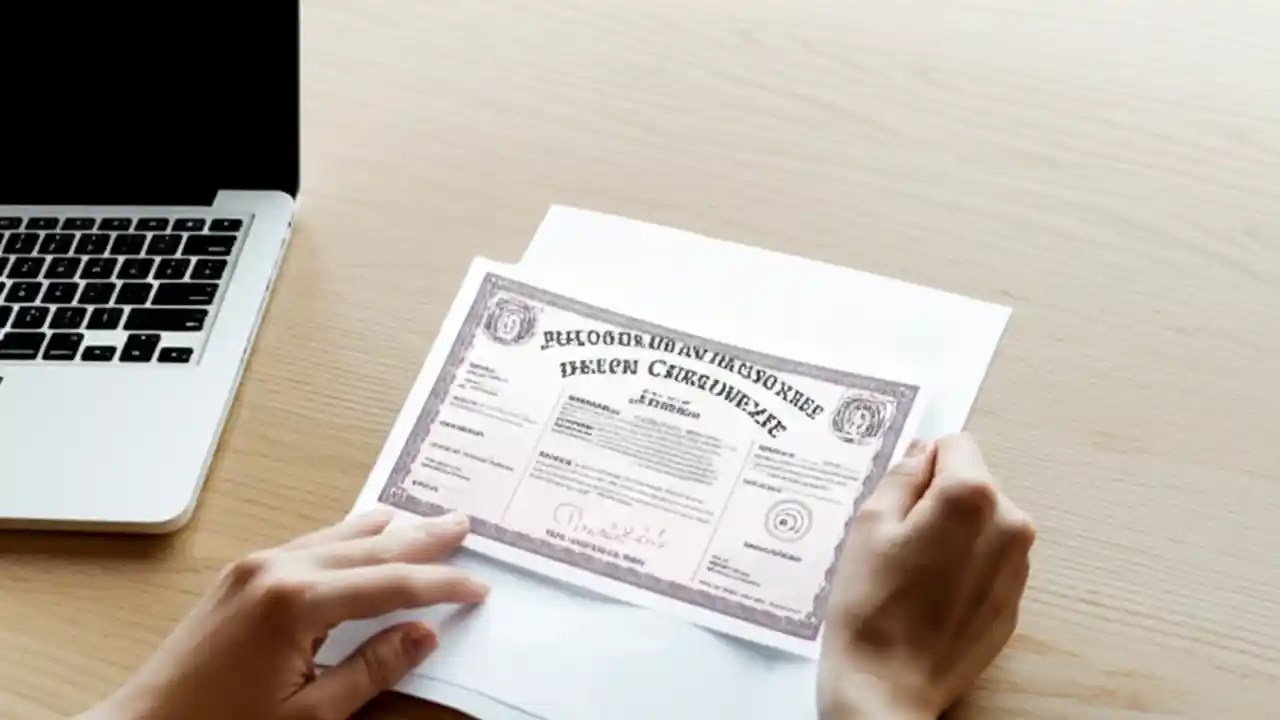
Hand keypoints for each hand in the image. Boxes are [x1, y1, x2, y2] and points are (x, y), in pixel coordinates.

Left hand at [81, 509, 488, 719]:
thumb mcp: (309, 716)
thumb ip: (371, 670)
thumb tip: (422, 634)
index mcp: (297, 604)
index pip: (390, 585)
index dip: (440, 584)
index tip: (477, 587)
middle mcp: (277, 571)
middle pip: (370, 547)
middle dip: (422, 538)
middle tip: (463, 524)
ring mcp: (256, 567)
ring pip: (339, 536)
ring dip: (387, 531)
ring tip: (424, 520)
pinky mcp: (242, 574)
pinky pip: (310, 542)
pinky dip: (348, 536)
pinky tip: (364, 532)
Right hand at [817, 433, 1034, 719]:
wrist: (889, 687)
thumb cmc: (871, 606)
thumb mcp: (870, 524)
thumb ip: (902, 476)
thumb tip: (922, 452)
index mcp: (972, 497)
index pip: (955, 444)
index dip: (920, 466)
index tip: (898, 498)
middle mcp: (1010, 524)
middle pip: (972, 483)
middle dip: (937, 499)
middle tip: (898, 539)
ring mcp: (1017, 565)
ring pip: (981, 522)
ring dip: (951, 533)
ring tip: (912, 571)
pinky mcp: (1014, 599)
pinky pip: (987, 559)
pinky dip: (962, 565)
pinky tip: (929, 595)